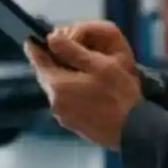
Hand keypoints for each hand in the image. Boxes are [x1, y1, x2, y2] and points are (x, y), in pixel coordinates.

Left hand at [24, 29, 141, 150]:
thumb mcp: (98, 64)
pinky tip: (87, 87)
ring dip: (64, 76)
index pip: (38, 62)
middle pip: (47, 76)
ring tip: (80, 67)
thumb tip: (51, 39)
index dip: (36, 48)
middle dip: (53, 61)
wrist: (134, 129)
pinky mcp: (73, 125)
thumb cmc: (119, 93)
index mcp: (57, 86)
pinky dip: (71, 90)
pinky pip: (66, 101)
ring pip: (57, 89)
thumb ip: (72, 50)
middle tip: (64, 49)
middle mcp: (54, 103)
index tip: (33, 38)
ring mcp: (63, 117)